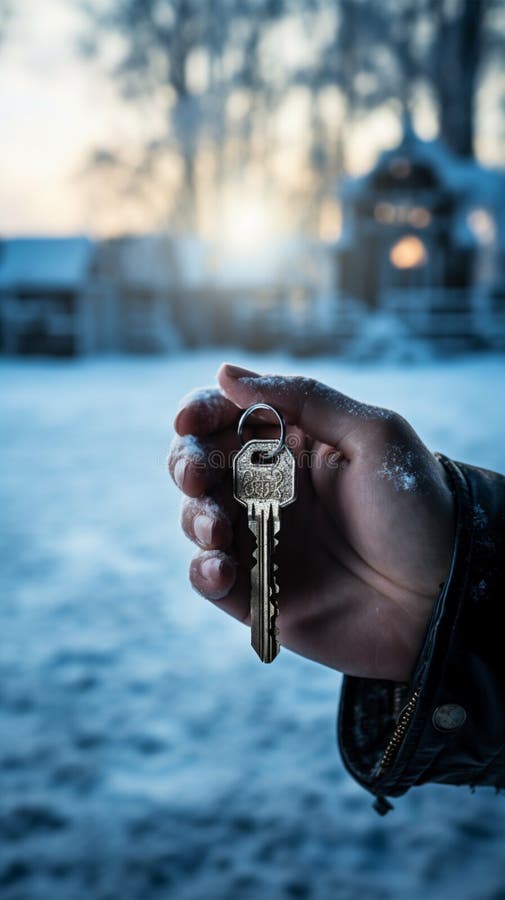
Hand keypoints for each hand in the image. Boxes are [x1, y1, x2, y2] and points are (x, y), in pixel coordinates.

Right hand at [168, 364, 454, 681]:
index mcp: (297, 446)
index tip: (190, 422)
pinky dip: (203, 571)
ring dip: (195, 517)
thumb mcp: (373, 435)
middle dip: (188, 465)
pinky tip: (219, 569)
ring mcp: (266, 541)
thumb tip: (226, 373)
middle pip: (203, 466)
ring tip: (219, 528)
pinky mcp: (261, 592)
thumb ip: (303, 398)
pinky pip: (211, 580)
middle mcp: (274, 490)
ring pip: (198, 519)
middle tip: (199, 477)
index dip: (200, 415)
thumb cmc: (419, 509)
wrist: (446, 595)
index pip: (230, 419)